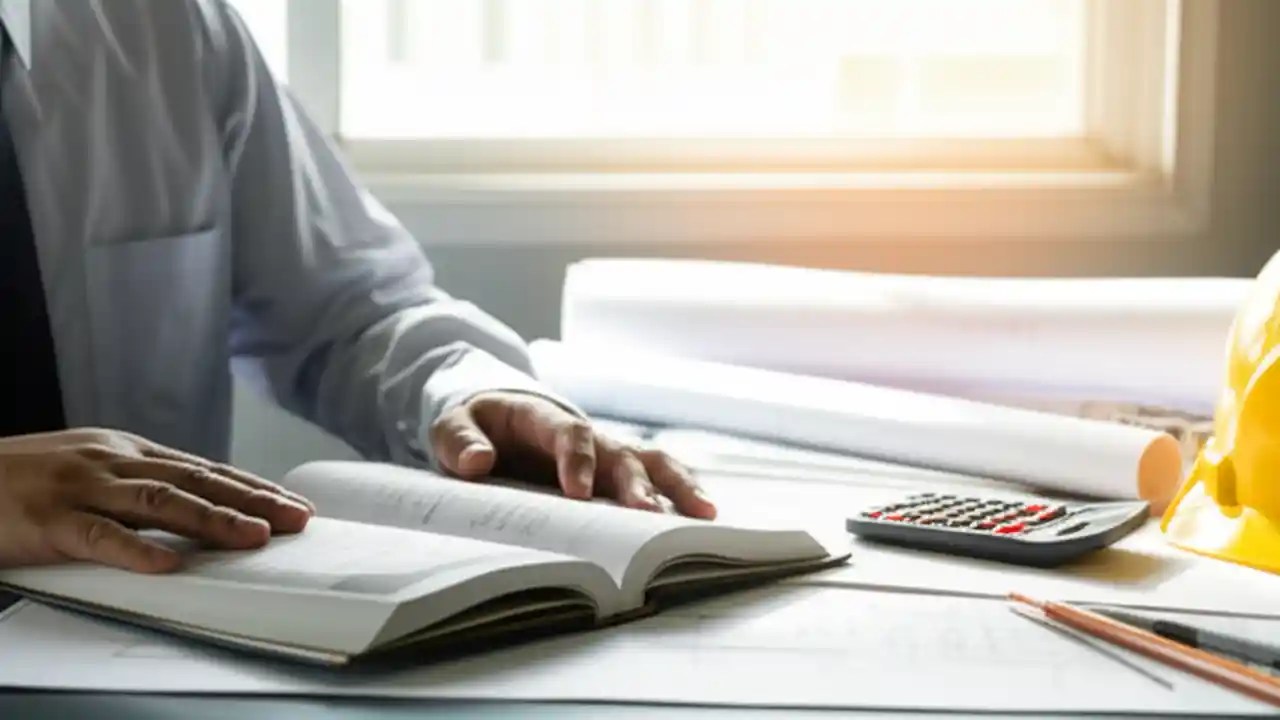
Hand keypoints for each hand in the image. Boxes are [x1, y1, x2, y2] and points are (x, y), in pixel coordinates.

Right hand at [0, 428, 313, 572]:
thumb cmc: (21, 479)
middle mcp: (111, 461)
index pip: (204, 468)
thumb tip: (196, 509)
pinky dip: (135, 551)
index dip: (252, 487)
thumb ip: (138, 486)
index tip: (292, 505)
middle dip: (251, 501)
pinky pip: (97, 537)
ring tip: (254, 538)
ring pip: (159, 503)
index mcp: (125, 450)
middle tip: (296, 520)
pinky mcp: (46, 519)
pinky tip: (167, 565)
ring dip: (212, 521)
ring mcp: (80, 487)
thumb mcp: (90, 471)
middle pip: (195, 481)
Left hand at [430, 393, 715, 518]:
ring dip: (677, 486)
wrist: (494, 419)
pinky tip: (701, 520)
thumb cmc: (475, 425)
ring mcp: (605, 454)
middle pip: (620, 454)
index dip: (577, 461)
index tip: (577, 495)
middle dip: (635, 484)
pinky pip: (654, 479)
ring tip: (704, 514)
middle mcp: (586, 435)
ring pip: (651, 463)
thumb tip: (478, 463)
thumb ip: (460, 441)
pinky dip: (679, 495)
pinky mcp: (614, 474)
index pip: (569, 434)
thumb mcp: (453, 426)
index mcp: (545, 420)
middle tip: (648, 516)